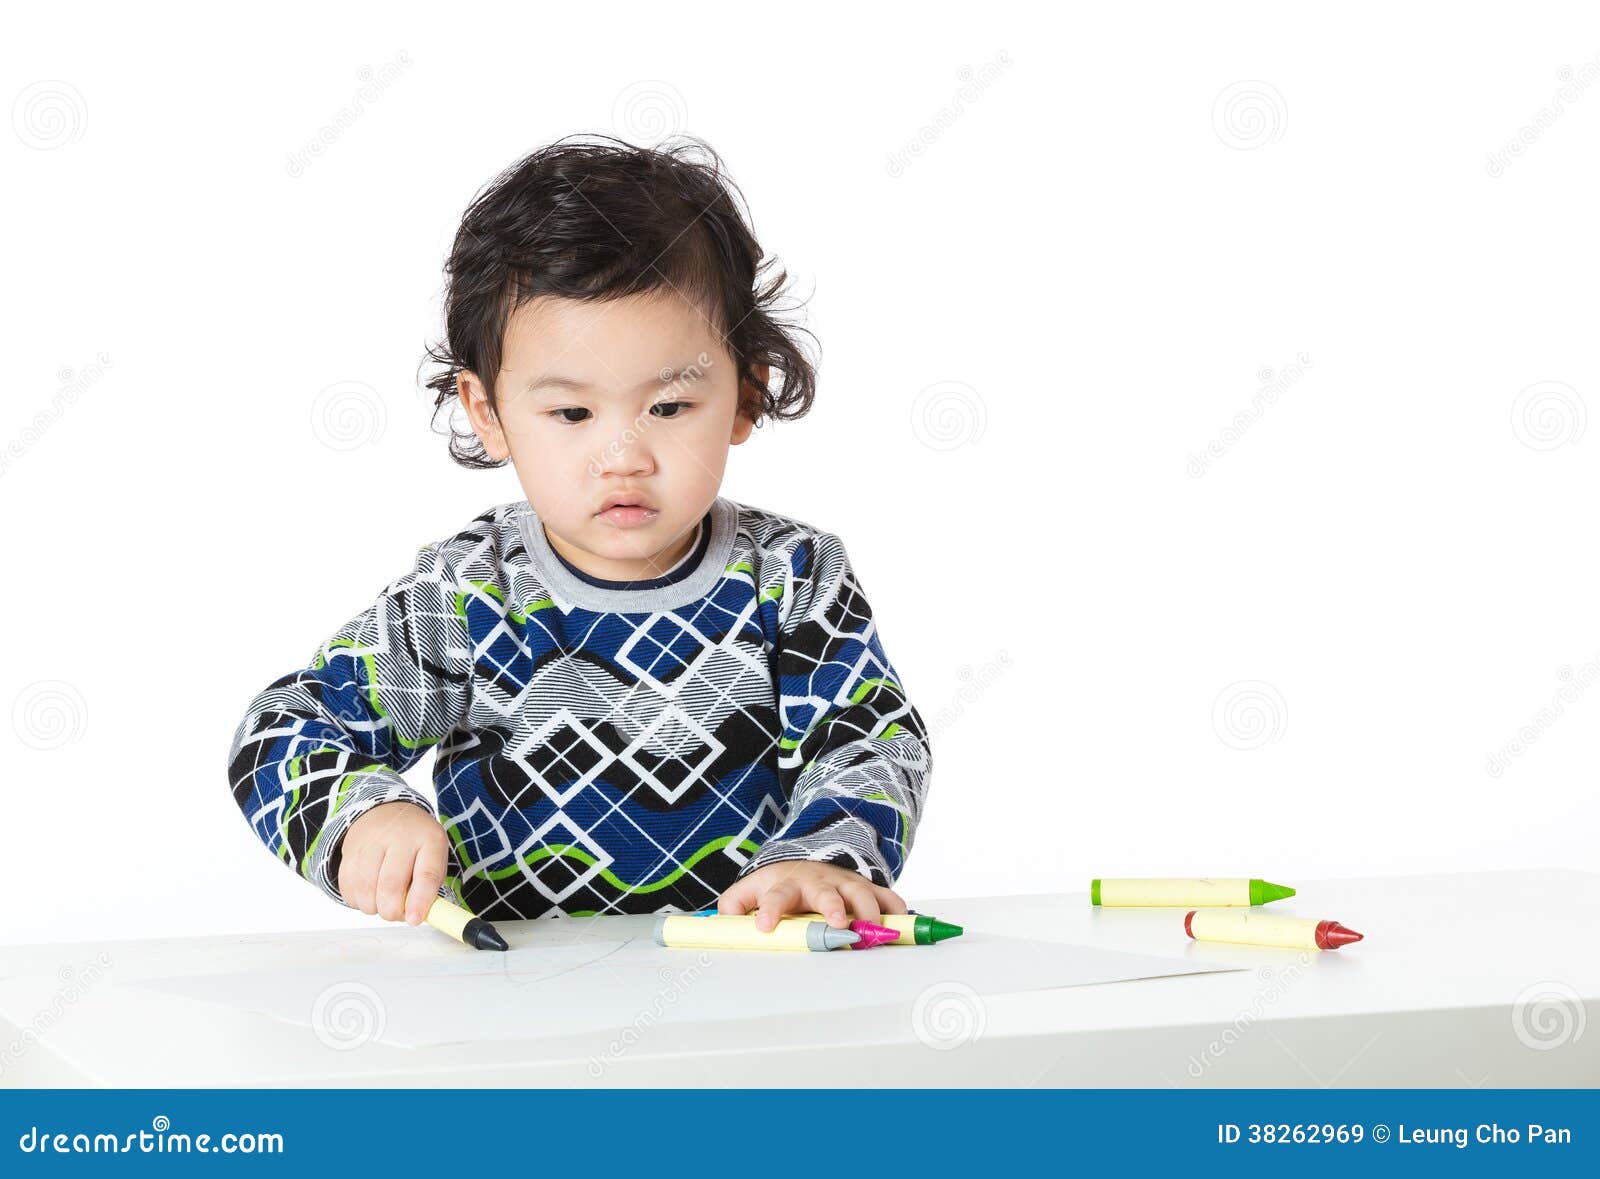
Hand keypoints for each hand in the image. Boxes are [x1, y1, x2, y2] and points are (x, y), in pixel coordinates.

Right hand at [337, 801, 449, 924]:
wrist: (386, 811)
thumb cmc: (415, 843)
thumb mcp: (433, 857)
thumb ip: (428, 887)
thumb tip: (415, 917)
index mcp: (429, 839)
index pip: (427, 874)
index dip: (420, 902)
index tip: (414, 920)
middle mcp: (400, 836)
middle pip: (390, 885)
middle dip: (392, 911)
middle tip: (397, 913)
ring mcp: (371, 841)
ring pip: (366, 890)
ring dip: (374, 907)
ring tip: (383, 900)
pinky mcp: (349, 850)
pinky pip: (348, 887)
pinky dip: (357, 900)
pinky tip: (368, 893)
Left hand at [717, 861, 907, 931]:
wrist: (808, 858)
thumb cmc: (781, 883)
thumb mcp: (752, 889)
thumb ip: (734, 905)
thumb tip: (719, 923)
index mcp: (785, 885)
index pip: (774, 896)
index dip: (769, 910)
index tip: (764, 926)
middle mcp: (817, 882)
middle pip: (824, 892)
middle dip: (832, 907)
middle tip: (838, 923)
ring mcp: (843, 883)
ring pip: (860, 892)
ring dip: (867, 910)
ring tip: (871, 930)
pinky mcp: (867, 888)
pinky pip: (886, 895)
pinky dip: (895, 907)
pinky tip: (899, 920)